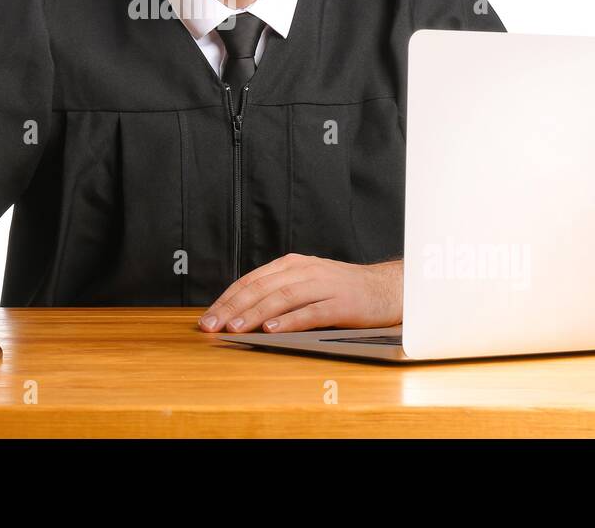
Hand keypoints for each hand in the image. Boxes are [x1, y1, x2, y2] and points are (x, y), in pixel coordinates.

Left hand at [197, 254, 403, 332]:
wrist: (387, 288)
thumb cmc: (342, 290)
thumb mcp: (306, 283)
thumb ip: (278, 291)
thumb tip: (240, 313)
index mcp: (291, 265)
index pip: (250, 281)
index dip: (226, 299)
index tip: (207, 318)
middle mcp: (304, 271)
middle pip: (261, 288)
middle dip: (232, 308)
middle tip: (211, 326)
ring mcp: (323, 286)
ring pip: (281, 298)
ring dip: (254, 314)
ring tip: (235, 328)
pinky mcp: (341, 303)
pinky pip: (311, 312)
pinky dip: (289, 320)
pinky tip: (273, 329)